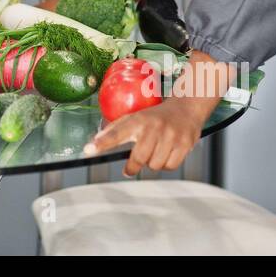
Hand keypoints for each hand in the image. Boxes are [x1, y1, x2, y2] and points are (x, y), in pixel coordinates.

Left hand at [83, 99, 204, 176]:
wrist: (187, 108)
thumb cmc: (156, 116)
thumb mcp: (136, 117)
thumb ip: (116, 129)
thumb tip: (94, 142)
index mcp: (138, 119)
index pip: (116, 132)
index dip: (102, 142)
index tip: (88, 150)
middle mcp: (154, 127)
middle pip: (139, 158)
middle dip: (132, 166)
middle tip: (129, 168)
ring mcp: (171, 135)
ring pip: (155, 165)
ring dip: (152, 164)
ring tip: (155, 152)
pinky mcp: (184, 144)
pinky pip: (170, 166)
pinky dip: (166, 164)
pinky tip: (166, 154)